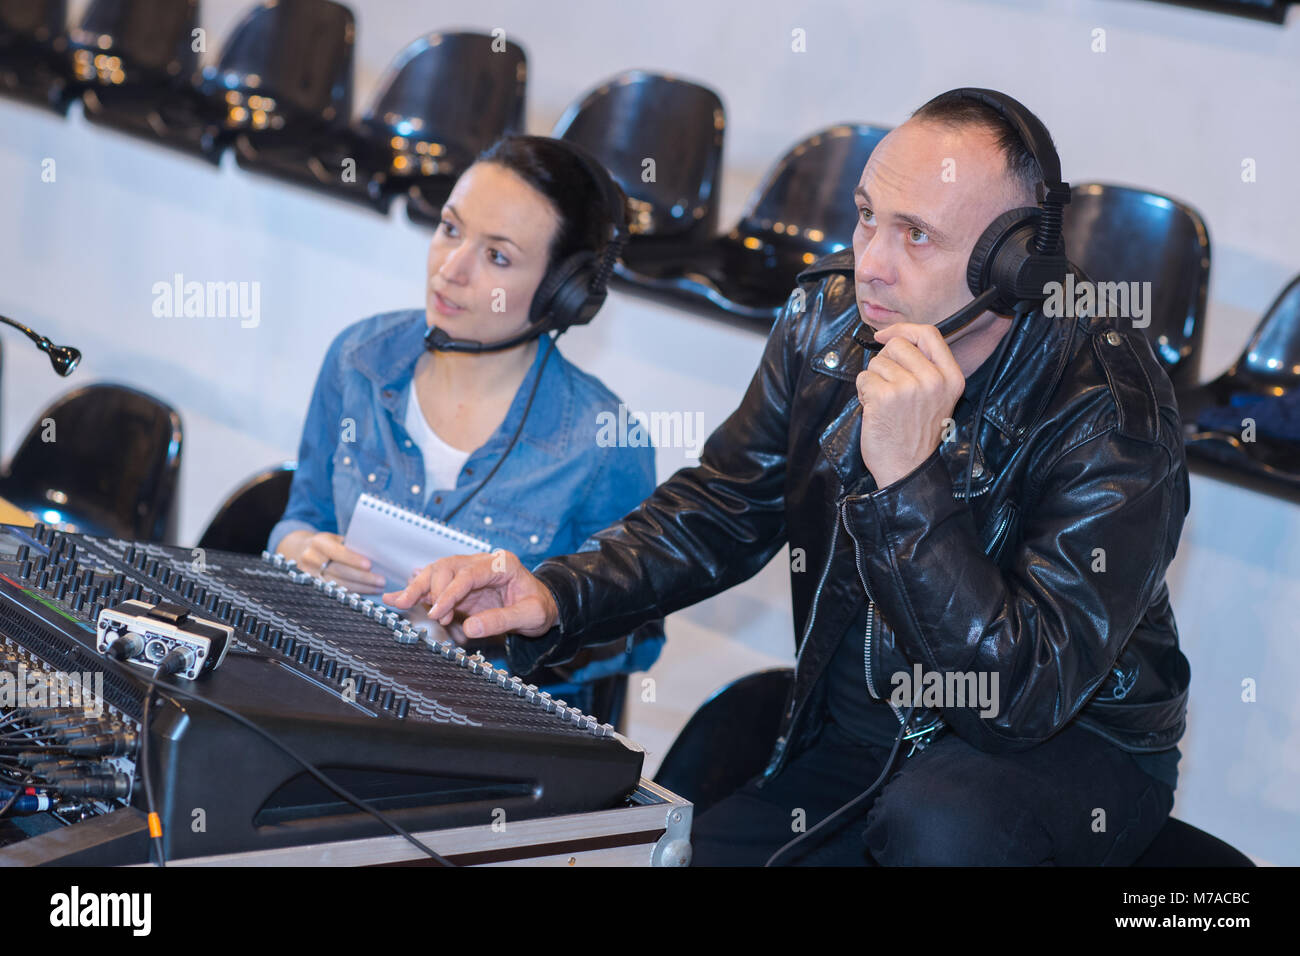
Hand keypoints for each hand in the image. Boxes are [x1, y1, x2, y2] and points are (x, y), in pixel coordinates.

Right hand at [278, 530, 385, 592]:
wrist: (299, 551)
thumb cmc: (326, 544)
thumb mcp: (334, 539)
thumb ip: (350, 545)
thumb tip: (375, 554)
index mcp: (318, 543)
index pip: (337, 552)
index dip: (353, 559)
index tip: (370, 565)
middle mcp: (311, 559)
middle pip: (339, 571)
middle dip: (362, 577)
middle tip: (381, 581)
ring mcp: (310, 575)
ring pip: (338, 584)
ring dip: (360, 587)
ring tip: (377, 588)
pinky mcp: (312, 586)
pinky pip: (334, 591)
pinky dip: (351, 593)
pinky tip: (365, 593)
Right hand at [383, 550, 558, 638]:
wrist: (543, 607)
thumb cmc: (540, 608)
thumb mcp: (530, 616)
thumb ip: (501, 621)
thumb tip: (470, 628)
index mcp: (501, 564)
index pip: (468, 574)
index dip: (449, 592)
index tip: (438, 612)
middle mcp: (482, 563)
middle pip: (447, 566)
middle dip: (429, 587)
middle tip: (418, 610)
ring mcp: (469, 573)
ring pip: (436, 572)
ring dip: (417, 587)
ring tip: (397, 602)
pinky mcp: (460, 586)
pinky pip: (435, 585)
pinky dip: (416, 592)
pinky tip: (396, 598)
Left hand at [857, 323, 965, 487]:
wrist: (907, 469)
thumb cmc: (915, 434)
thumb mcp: (936, 397)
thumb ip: (924, 367)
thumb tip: (892, 338)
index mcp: (951, 377)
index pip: (929, 334)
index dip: (903, 330)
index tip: (885, 336)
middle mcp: (934, 380)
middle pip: (898, 345)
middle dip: (884, 362)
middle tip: (887, 387)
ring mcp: (909, 387)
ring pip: (877, 362)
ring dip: (873, 381)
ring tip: (884, 404)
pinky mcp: (885, 396)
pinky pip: (863, 378)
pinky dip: (863, 393)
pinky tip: (874, 411)